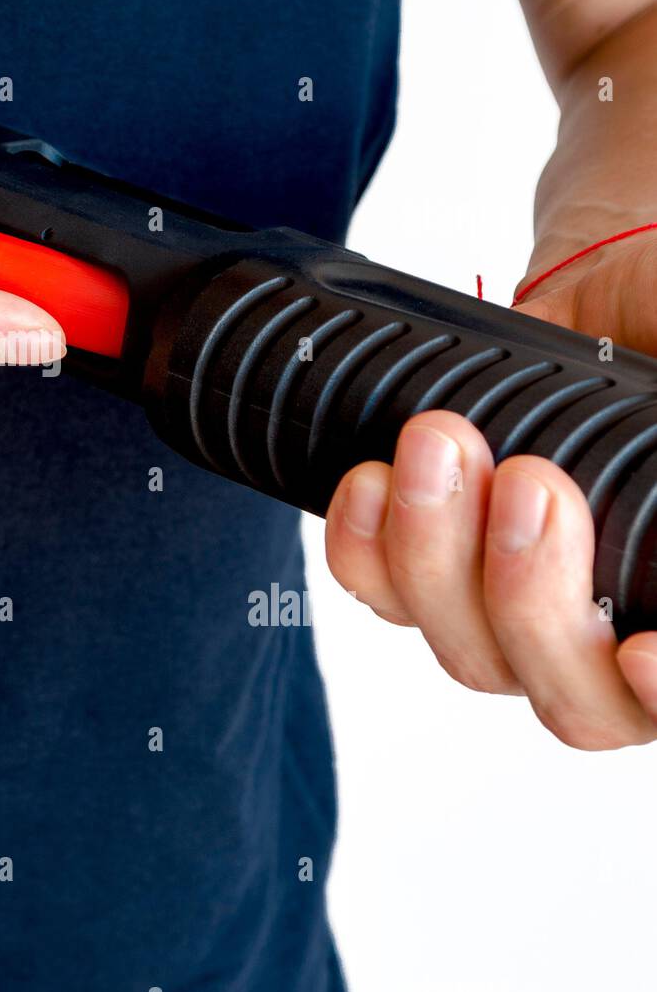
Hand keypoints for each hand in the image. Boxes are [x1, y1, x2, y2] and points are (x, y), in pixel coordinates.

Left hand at [324, 240, 656, 749]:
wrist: (613, 291)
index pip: (654, 696)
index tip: (639, 650)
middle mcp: (615, 628)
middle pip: (571, 699)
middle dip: (533, 595)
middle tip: (532, 484)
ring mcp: (518, 605)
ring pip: (469, 651)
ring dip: (438, 552)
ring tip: (441, 442)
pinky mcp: (436, 565)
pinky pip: (383, 595)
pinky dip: (364, 545)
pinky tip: (370, 480)